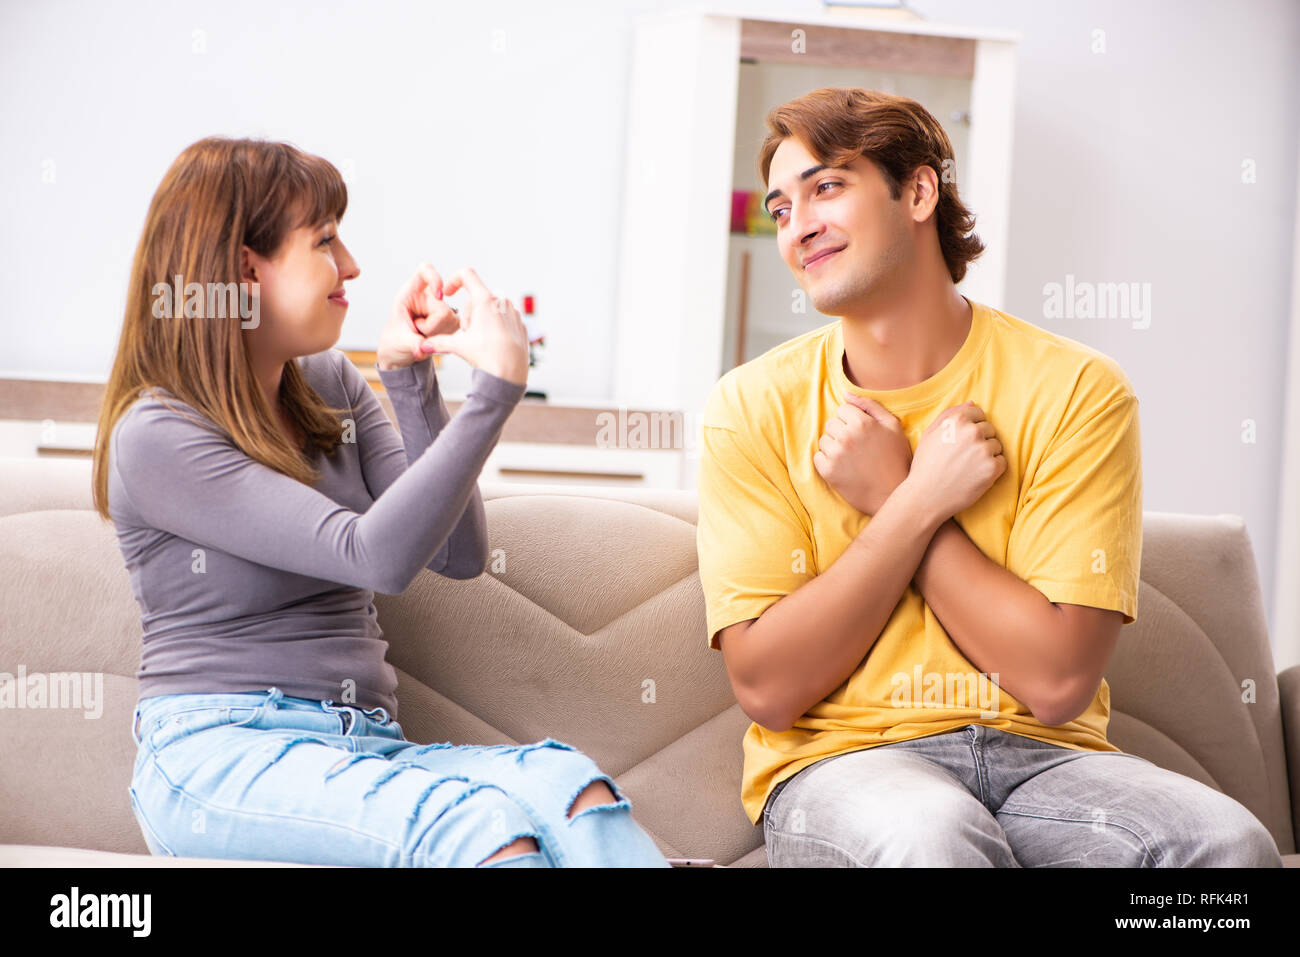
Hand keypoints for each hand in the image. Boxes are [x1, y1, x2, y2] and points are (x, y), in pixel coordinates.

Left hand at [377, 263, 460, 370]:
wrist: (399, 353)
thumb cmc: (394, 341)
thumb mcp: (399, 342)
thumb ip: (411, 343)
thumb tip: (421, 349)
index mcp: (410, 293)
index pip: (424, 271)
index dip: (435, 278)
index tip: (439, 295)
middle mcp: (427, 297)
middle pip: (442, 308)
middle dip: (432, 327)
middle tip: (418, 333)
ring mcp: (441, 308)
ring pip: (451, 319)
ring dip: (437, 334)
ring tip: (423, 336)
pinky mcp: (451, 320)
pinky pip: (455, 327)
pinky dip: (443, 339)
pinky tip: (433, 340)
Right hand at [421, 267, 529, 385]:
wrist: (511, 375)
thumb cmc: (488, 357)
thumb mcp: (459, 347)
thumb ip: (439, 342)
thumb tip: (423, 346)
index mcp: (485, 300)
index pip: (467, 275)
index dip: (453, 281)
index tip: (448, 294)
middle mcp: (502, 302)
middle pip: (477, 296)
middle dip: (467, 312)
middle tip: (466, 332)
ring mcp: (513, 312)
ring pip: (490, 307)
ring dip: (480, 319)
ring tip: (479, 339)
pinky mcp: (520, 324)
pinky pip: (503, 317)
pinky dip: (494, 326)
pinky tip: (492, 343)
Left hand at [813, 394, 911, 515]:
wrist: (891, 494)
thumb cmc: (895, 459)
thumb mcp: (892, 426)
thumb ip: (870, 405)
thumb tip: (845, 394)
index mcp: (862, 422)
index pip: (842, 409)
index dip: (853, 421)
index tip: (863, 434)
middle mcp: (846, 436)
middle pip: (831, 424)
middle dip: (842, 432)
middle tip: (858, 448)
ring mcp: (836, 454)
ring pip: (824, 440)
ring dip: (834, 447)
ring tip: (851, 459)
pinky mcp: (828, 471)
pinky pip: (818, 457)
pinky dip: (827, 462)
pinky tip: (844, 468)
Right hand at [906, 401, 1004, 522]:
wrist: (925, 497)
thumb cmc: (925, 465)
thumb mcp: (930, 434)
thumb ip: (950, 414)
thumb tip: (973, 403)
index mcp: (957, 420)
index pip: (979, 414)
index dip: (972, 428)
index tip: (962, 442)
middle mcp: (972, 432)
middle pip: (990, 430)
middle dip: (980, 442)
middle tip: (964, 458)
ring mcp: (983, 450)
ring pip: (997, 446)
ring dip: (987, 456)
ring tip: (968, 468)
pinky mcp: (992, 468)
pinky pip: (1002, 462)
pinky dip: (993, 470)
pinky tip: (976, 476)